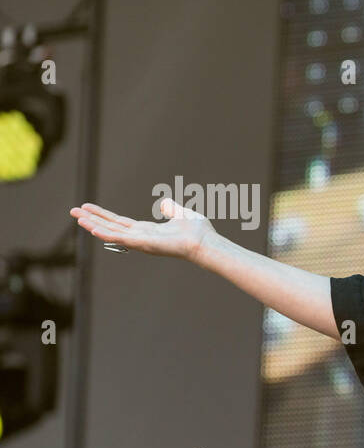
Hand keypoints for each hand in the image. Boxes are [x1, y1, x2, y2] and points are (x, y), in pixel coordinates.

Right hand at [70, 198, 215, 260]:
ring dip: (93, 224)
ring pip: (111, 232)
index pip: (120, 222)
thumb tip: (164, 203)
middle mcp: (141, 237)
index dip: (103, 215)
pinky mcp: (144, 244)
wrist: (205, 242)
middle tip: (73, 212)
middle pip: (111, 227)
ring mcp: (141, 242)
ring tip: (76, 217)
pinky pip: (121, 239)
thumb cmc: (197, 232)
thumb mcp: (181, 214)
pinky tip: (92, 228)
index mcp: (148, 231)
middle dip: (92, 219)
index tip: (88, 208)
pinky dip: (107, 233)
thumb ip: (170, 208)